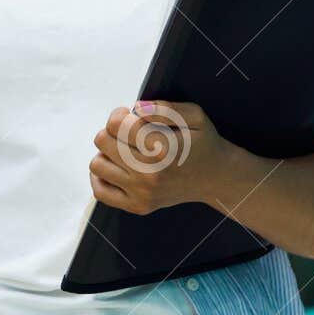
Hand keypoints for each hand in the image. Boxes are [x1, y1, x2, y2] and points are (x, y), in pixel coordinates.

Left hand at [89, 100, 235, 215]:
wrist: (216, 178)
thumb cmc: (202, 143)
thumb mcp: (194, 117)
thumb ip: (165, 108)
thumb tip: (137, 108)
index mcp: (163, 148)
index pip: (116, 124)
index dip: (119, 114)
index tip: (129, 115)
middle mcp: (150, 174)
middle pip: (102, 141)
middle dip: (113, 131)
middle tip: (128, 133)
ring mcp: (142, 193)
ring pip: (97, 164)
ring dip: (106, 153)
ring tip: (124, 150)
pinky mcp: (138, 206)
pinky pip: (100, 192)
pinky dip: (101, 177)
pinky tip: (115, 167)